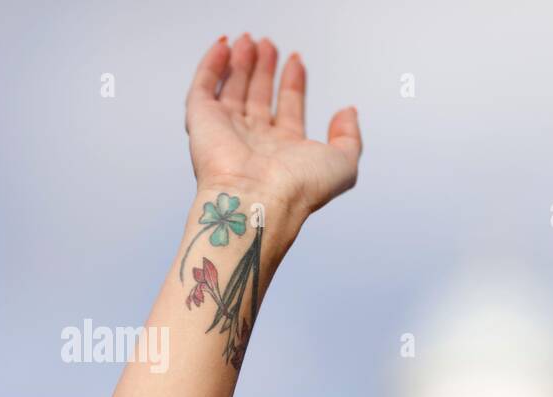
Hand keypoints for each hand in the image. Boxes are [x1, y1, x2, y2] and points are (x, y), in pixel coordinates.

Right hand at [184, 34, 361, 225]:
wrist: (260, 200)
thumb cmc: (300, 189)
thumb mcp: (343, 164)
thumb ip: (350, 137)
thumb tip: (348, 112)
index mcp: (286, 152)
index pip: (289, 110)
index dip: (293, 84)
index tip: (297, 61)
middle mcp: (256, 143)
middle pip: (259, 97)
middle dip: (265, 69)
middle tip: (270, 45)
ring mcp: (228, 131)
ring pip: (233, 89)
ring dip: (241, 63)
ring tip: (250, 40)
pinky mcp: (202, 121)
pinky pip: (204, 87)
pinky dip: (211, 65)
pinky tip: (224, 46)